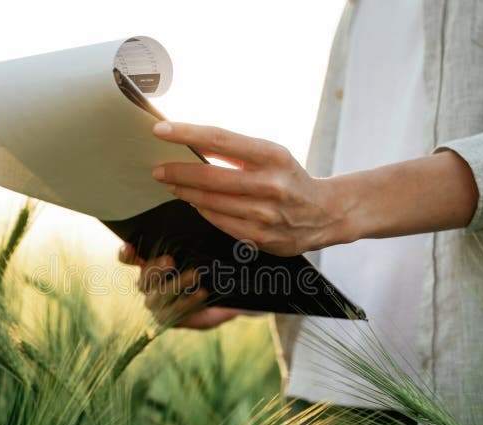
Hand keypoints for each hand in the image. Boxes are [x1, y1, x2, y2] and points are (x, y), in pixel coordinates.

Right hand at [118, 243, 240, 328]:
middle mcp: (147, 284)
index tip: (130, 247)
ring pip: (157, 296)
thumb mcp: (200, 251)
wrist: (219, 299)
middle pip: (144, 278)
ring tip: (196, 275)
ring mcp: (154, 303)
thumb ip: (193, 238)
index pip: (128, 259)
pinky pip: (171, 313)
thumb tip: (201, 219)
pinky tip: (203, 293)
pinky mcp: (165, 319)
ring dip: (176, 284)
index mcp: (149, 264)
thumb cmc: (205, 268)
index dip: (126, 254)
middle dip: (155, 269)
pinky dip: (187, 302)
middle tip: (171, 260)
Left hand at [151, 121, 356, 255]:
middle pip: (209, 176)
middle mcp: (270, 184)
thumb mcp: (272, 155)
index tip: (160, 130)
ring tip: (171, 183)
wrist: (324, 214)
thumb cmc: (290, 178)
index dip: (186, 133)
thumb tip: (192, 143)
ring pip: (210, 201)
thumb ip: (236, 152)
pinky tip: (194, 201)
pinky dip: (202, 209)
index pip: (220, 139)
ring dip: (185, 192)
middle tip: (157, 168)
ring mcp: (264, 214)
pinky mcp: (258, 237)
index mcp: (273, 155)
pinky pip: (218, 221)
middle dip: (177, 171)